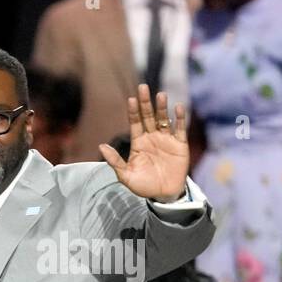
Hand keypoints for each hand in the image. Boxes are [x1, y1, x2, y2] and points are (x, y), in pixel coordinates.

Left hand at [98, 84, 189, 201]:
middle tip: (143, 87)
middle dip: (145, 103)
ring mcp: (166, 139)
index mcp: (138, 143)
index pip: (135, 123)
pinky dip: (179, 118)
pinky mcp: (180, 144)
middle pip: (148, 117)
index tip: (131, 99)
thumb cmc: (143, 186)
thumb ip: (115, 161)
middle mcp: (152, 137)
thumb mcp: (125, 176)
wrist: (163, 194)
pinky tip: (178, 108)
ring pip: (163, 119)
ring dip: (162, 108)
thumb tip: (101, 146)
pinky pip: (180, 129)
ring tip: (160, 95)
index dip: (133, 111)